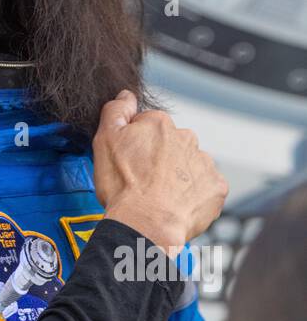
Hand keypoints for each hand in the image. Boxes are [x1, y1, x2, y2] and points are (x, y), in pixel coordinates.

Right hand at [92, 90, 228, 252]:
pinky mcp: (216, 187)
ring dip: (178, 176)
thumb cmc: (124, 187)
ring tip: (161, 197)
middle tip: (144, 182)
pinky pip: (206, 187)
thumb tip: (126, 95)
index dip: (137, 145)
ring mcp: (204, 162)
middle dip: (161, 159)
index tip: (131, 162)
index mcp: (159, 124)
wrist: (146, 224)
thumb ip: (116, 111)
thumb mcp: (105, 140)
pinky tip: (177, 204)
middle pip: (172, 144)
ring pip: (190, 165)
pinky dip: (194, 195)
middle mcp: (186, 138)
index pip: (148, 126)